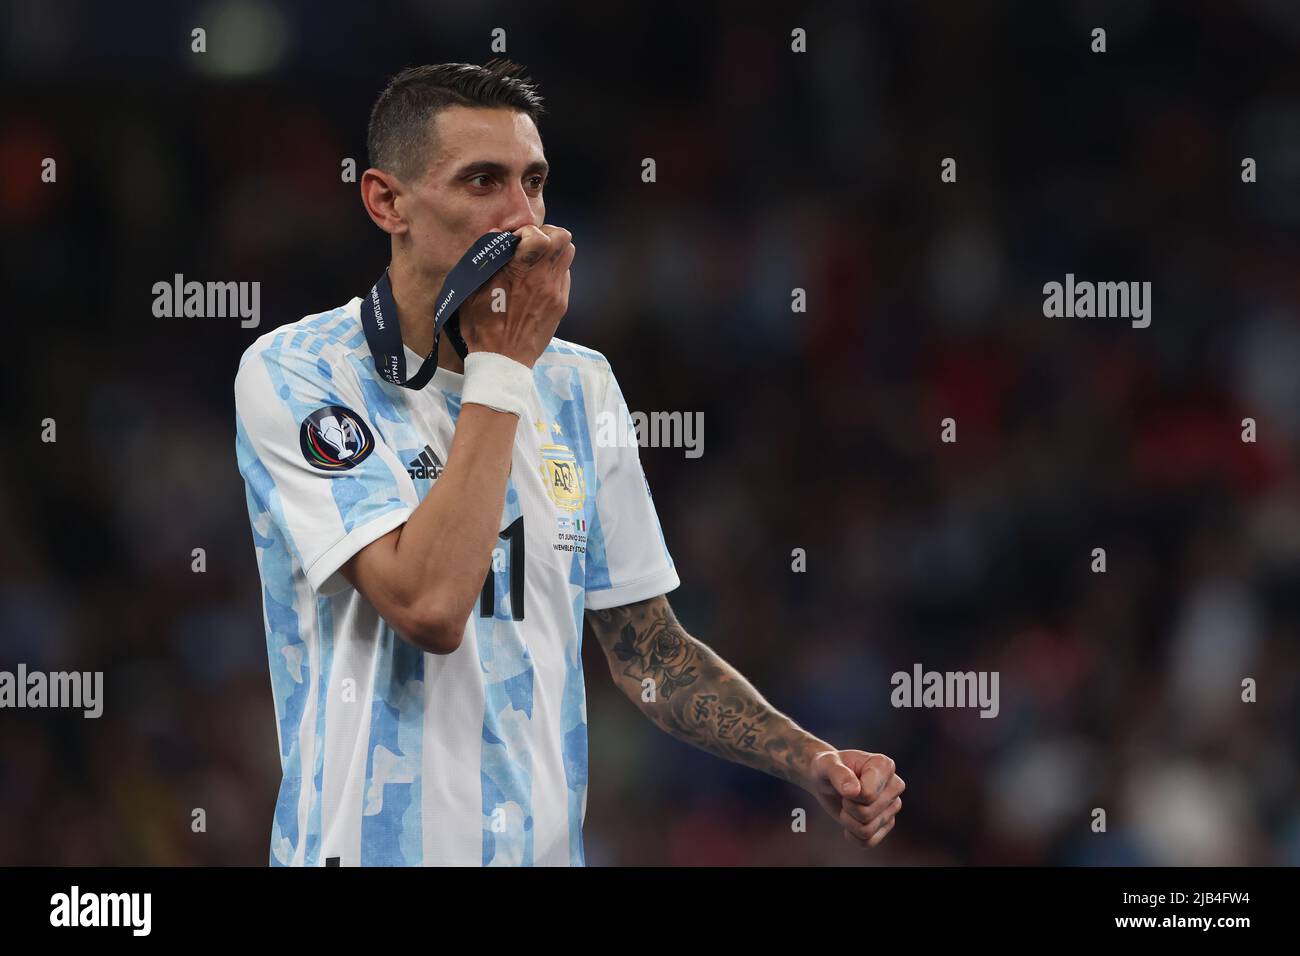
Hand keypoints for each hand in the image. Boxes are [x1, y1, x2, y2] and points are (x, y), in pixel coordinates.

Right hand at [458, 224, 574, 368]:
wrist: (503, 360)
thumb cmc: (483, 327)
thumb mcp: (472, 290)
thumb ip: (486, 260)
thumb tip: (496, 234)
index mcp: (518, 272)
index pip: (539, 236)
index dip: (529, 231)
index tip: (517, 240)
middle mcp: (542, 279)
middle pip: (563, 239)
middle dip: (548, 235)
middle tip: (532, 244)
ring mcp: (555, 292)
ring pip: (569, 254)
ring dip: (555, 251)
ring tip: (538, 260)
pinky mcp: (561, 304)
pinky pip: (565, 276)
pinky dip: (555, 271)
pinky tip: (539, 281)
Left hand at [806, 748, 903, 848]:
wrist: (825, 779)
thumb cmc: (827, 767)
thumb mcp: (826, 764)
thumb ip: (838, 773)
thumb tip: (853, 791)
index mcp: (884, 765)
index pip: (868, 795)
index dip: (848, 793)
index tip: (844, 781)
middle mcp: (895, 785)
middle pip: (868, 813)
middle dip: (847, 808)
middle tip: (843, 794)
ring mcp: (893, 806)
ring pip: (867, 830)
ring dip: (848, 821)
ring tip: (846, 806)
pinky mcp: (887, 823)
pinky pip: (869, 842)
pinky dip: (853, 835)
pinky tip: (849, 821)